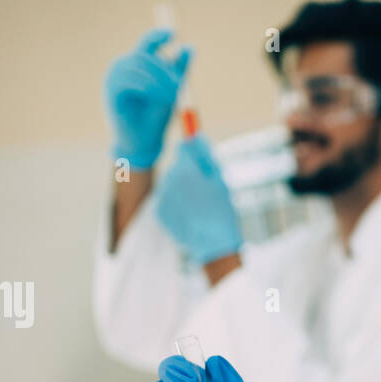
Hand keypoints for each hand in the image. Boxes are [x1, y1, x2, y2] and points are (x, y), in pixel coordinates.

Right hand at [104, 27, 189, 169]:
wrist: (144, 143)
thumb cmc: (156, 117)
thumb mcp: (172, 91)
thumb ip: (179, 70)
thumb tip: (190, 47)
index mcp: (138, 65)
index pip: (148, 43)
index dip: (159, 35)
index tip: (173, 34)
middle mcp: (124, 67)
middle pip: (145, 56)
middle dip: (165, 70)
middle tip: (180, 85)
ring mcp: (115, 77)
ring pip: (137, 66)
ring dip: (158, 80)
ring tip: (172, 95)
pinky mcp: (111, 90)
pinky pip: (128, 81)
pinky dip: (145, 86)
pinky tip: (154, 94)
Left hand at [155, 138, 243, 263]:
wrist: (214, 245)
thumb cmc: (221, 210)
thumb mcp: (220, 179)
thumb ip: (205, 155)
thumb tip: (194, 136)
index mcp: (184, 169)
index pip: (184, 148)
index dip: (194, 152)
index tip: (201, 158)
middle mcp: (168, 180)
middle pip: (178, 167)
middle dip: (190, 174)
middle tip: (207, 191)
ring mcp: (161, 198)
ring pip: (172, 185)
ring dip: (184, 190)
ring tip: (200, 206)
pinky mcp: (159, 213)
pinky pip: (168, 201)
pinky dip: (178, 206)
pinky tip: (191, 216)